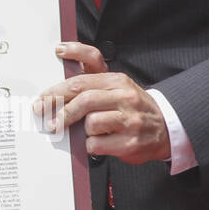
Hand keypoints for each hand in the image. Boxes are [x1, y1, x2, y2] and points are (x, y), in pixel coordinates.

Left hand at [33, 41, 171, 164]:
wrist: (165, 127)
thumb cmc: (132, 106)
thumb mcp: (116, 85)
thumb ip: (91, 78)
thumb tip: (61, 64)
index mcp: (117, 81)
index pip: (81, 81)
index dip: (57, 90)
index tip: (42, 97)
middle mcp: (125, 98)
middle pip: (84, 101)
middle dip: (61, 111)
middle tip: (49, 120)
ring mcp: (129, 120)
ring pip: (91, 123)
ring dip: (84, 130)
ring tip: (91, 131)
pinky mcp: (130, 142)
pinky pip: (97, 144)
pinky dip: (92, 145)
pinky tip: (100, 143)